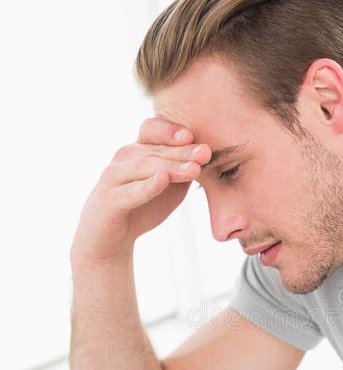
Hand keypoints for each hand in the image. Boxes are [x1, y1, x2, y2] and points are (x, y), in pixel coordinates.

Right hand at [70, 118, 211, 266]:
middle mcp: (123, 159)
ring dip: (170, 167)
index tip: (195, 136)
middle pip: (154, 150)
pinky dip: (147, 186)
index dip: (171, 130)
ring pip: (143, 168)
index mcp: (137, 150)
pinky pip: (129, 192)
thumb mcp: (170, 187)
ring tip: (194, 169)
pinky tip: (162, 180)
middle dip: (181, 151)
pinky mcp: (108, 201)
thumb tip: (207, 155)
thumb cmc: (142, 207)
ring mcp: (113, 178)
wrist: (110, 239)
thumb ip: (185, 170)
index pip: (152, 130)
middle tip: (205, 153)